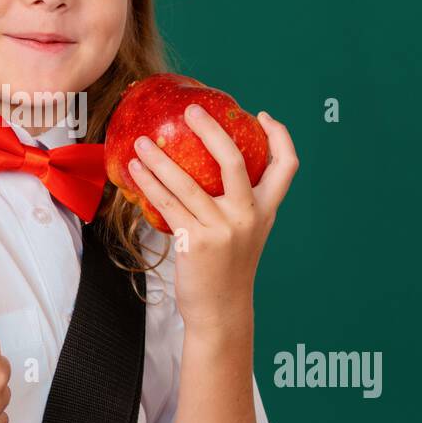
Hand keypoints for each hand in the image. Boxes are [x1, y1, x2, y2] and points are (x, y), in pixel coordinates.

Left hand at [128, 104, 298, 333]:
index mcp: (266, 211)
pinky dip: (148, 184)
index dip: (280, 136)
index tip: (262, 116)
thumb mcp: (245, 233)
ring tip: (142, 142)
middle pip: (234, 161)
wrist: (221, 311)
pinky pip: (167, 205)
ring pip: (187, 182)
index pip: (286, 166)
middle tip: (191, 112)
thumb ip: (236, 203)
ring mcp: (222, 229)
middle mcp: (248, 216)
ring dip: (160, 158)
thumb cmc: (227, 268)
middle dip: (211, 130)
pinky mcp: (196, 243)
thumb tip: (205, 167)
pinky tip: (134, 172)